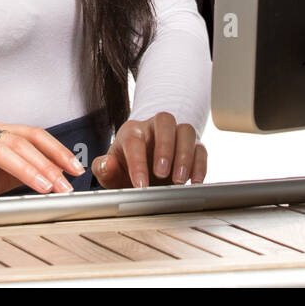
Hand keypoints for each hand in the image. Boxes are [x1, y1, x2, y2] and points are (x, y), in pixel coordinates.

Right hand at [0, 120, 86, 204]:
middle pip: (23, 140)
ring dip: (26, 163)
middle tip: (64, 184)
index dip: (57, 152)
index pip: (34, 138)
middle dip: (49, 163)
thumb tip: (48, 177)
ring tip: (43, 182)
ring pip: (2, 142)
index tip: (75, 170)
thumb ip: (15, 176)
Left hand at [92, 112, 206, 189]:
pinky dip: (200, 164)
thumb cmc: (125, 171)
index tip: (140, 185)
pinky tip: (195, 182)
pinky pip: (200, 148)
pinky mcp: (192, 147)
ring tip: (179, 181)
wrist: (143, 174)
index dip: (137, 162)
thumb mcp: (110, 173)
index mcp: (132, 132)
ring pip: (185, 130)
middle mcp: (155, 128)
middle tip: (162, 174)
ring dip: (184, 155)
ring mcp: (175, 136)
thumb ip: (103, 169)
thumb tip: (106, 164)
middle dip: (165, 146)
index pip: (134, 139)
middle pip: (164, 120)